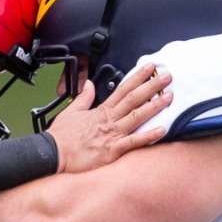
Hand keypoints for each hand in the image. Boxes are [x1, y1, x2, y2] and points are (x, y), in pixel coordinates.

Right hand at [46, 63, 172, 174]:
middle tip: (167, 77)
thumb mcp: (71, 111)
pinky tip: (161, 130)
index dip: (138, 77)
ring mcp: (112, 135)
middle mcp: (109, 120)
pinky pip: (133, 142)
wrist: (52, 154)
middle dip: (151, 87)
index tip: (150, 67)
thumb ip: (84, 97)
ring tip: (169, 97)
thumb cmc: (61, 137)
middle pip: (134, 99)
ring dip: (154, 106)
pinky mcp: (111, 150)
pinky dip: (147, 136)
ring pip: (137, 117)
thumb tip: (90, 84)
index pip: (123, 89)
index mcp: (101, 111)